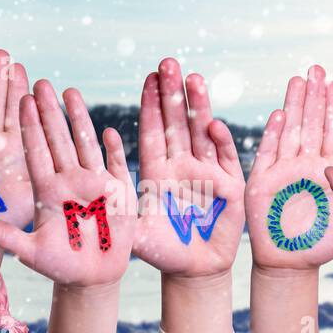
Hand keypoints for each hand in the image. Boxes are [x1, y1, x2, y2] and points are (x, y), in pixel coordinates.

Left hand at [0, 80, 136, 286]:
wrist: (92, 279)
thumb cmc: (59, 266)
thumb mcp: (29, 252)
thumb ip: (3, 238)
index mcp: (47, 190)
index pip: (35, 152)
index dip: (29, 127)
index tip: (20, 99)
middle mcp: (69, 181)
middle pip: (57, 140)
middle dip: (49, 111)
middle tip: (40, 82)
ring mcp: (94, 185)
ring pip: (84, 145)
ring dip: (78, 119)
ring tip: (69, 91)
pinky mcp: (118, 195)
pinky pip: (114, 166)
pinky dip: (112, 150)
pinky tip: (107, 131)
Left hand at [132, 58, 244, 276]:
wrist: (195, 270)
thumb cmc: (163, 252)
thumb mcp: (137, 233)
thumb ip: (123, 216)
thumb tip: (102, 197)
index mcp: (157, 170)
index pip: (153, 131)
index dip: (151, 105)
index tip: (148, 77)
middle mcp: (182, 165)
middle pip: (177, 123)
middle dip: (173, 94)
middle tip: (168, 63)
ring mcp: (207, 173)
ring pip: (201, 133)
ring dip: (198, 106)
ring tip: (193, 78)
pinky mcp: (230, 186)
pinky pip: (225, 159)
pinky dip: (220, 142)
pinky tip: (213, 124)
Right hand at [246, 66, 332, 270]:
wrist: (289, 265)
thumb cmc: (320, 246)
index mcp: (327, 170)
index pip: (331, 132)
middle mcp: (304, 166)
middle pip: (310, 124)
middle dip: (313, 97)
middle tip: (317, 68)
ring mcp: (282, 172)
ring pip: (289, 131)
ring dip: (294, 106)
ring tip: (298, 80)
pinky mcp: (262, 183)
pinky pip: (269, 154)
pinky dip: (274, 135)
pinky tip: (281, 114)